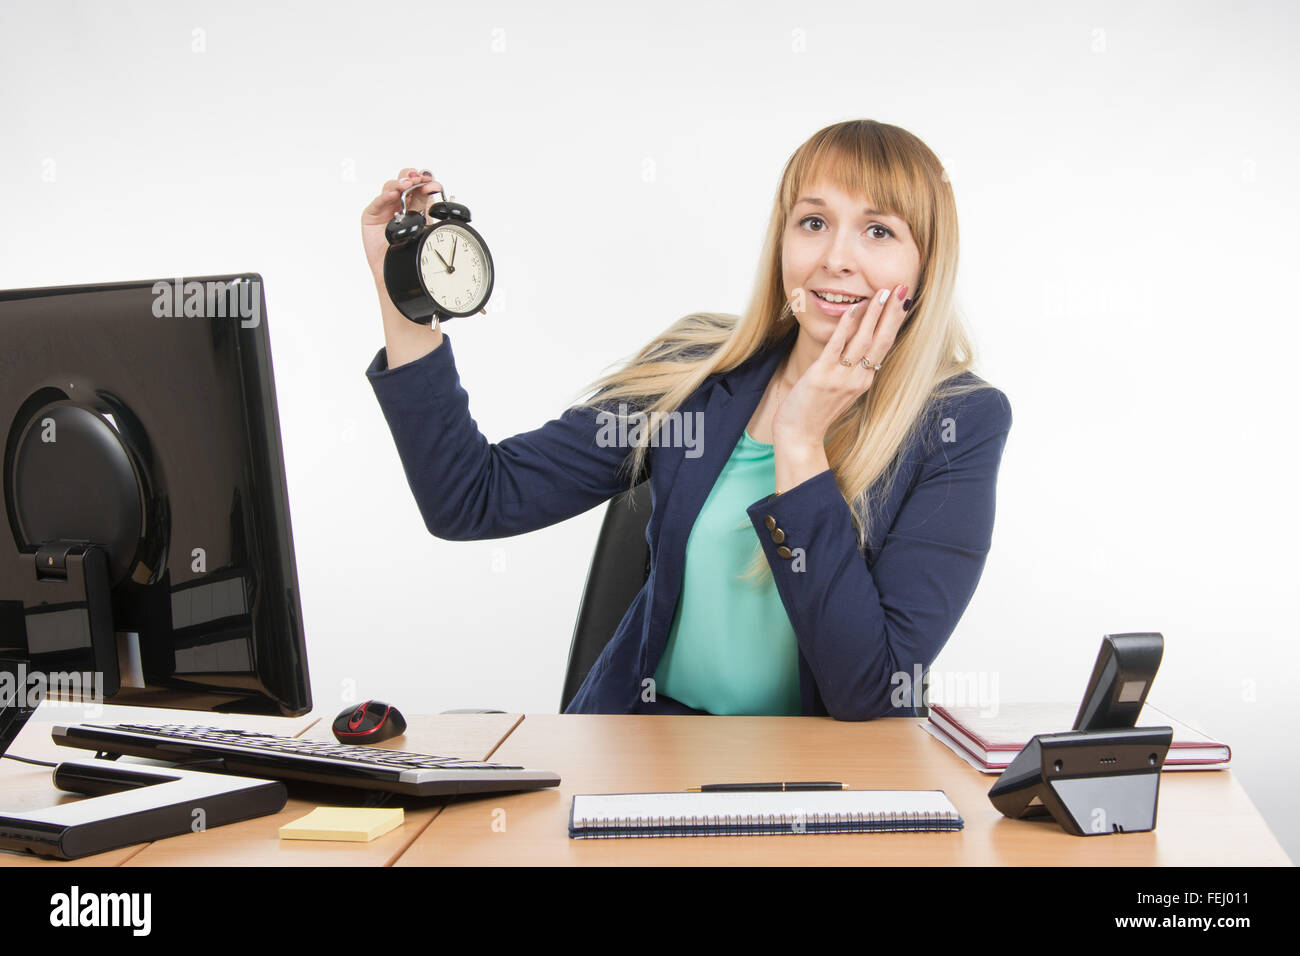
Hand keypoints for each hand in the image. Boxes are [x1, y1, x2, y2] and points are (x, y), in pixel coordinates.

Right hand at [361, 167, 441, 285]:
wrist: (400, 273)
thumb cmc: (413, 254)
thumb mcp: (429, 231)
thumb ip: (434, 216)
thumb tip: (449, 202)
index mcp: (418, 206)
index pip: (422, 187)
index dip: (428, 182)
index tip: (434, 185)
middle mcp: (401, 204)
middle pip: (406, 181)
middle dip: (414, 177)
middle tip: (420, 180)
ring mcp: (386, 208)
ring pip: (391, 187)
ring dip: (400, 183)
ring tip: (407, 185)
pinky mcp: (372, 216)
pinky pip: (377, 202)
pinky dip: (385, 196)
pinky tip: (393, 195)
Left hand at [772, 284, 909, 448]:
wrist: (800, 436)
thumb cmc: (816, 412)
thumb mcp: (840, 390)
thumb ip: (850, 371)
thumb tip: (855, 348)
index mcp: (865, 381)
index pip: (884, 346)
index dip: (894, 322)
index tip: (903, 300)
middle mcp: (858, 379)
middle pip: (881, 341)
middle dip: (893, 314)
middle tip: (902, 288)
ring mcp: (841, 378)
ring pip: (863, 342)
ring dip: (874, 315)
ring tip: (883, 293)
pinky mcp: (822, 376)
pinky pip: (837, 348)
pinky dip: (847, 327)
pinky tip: (854, 309)